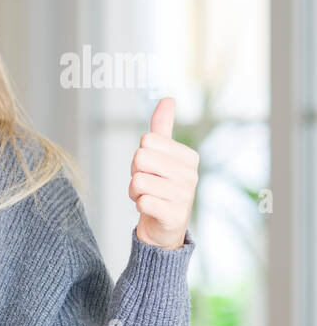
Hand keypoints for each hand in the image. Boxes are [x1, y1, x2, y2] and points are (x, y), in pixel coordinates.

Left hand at [129, 96, 197, 249]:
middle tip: (147, 184)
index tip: (151, 168)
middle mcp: (190, 174)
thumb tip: (167, 99)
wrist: (164, 226)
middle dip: (135, 172)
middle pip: (140, 158)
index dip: (140, 156)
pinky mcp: (175, 215)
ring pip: (138, 181)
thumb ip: (162, 128)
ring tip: (148, 196)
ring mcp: (184, 195)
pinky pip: (142, 201)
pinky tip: (151, 209)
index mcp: (189, 156)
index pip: (147, 140)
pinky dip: (139, 205)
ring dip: (135, 191)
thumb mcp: (161, 155)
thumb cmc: (160, 186)